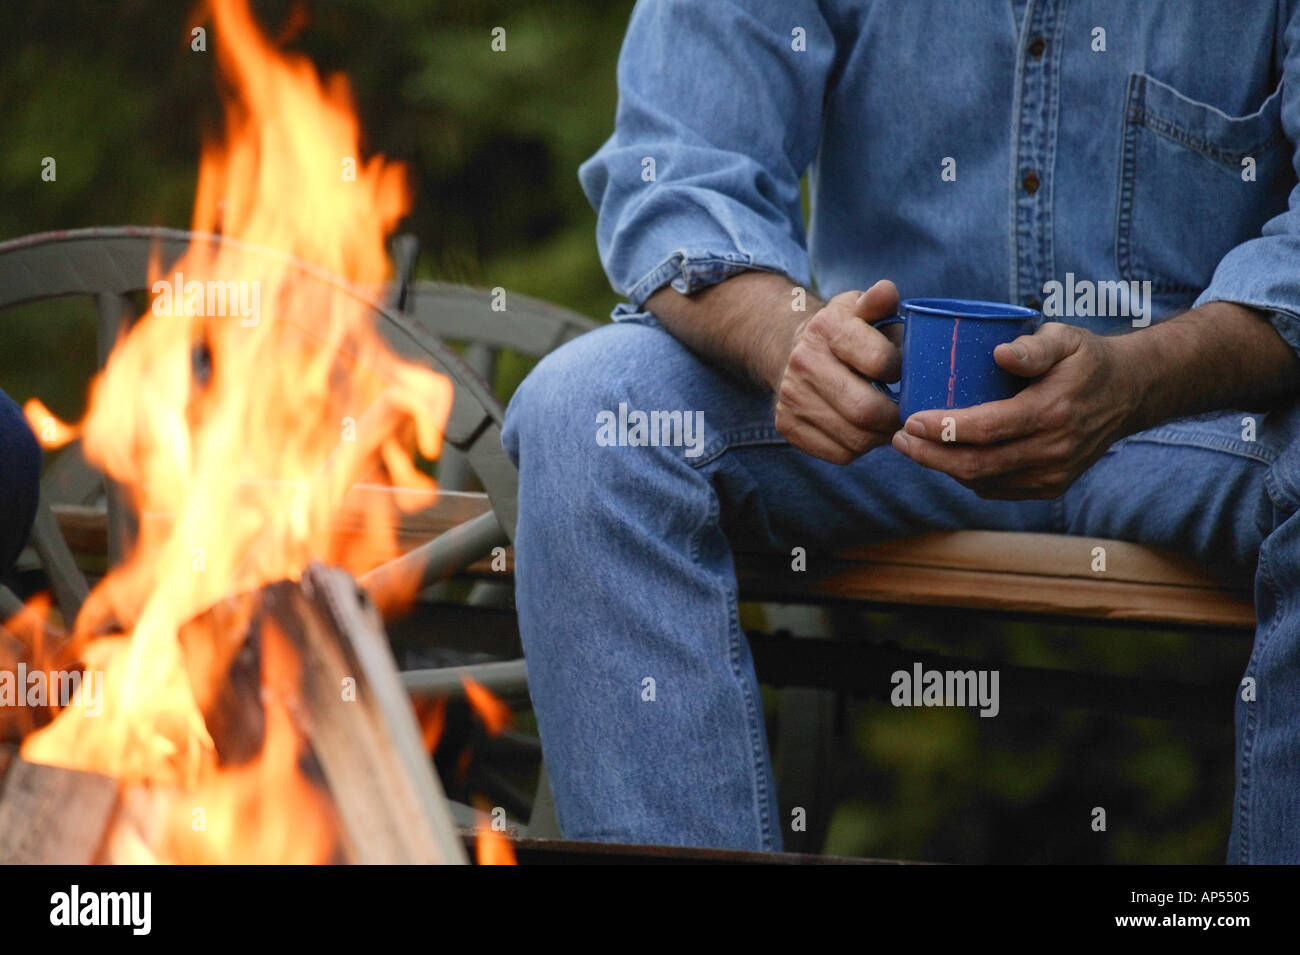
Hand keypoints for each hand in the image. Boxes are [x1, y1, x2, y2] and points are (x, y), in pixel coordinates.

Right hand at [773, 280, 904, 463]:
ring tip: (888, 422)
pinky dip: (860, 448)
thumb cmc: (846, 332)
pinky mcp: (786, 425)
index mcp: (826, 327)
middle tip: (907, 412)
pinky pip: (839, 454)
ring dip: (880, 436)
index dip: (901, 373)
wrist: (794, 352)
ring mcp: (791, 396)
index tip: (904, 373)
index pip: (879, 361)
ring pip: (855, 439)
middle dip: (895, 416)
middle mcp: (802, 361)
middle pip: (865, 410)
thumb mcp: (862, 309)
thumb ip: (879, 302)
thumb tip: (886, 292)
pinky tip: (864, 430)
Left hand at [890, 322, 1142, 498]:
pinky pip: (997, 488)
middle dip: (930, 455)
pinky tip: (945, 458)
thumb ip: (1034, 346)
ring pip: (983, 482)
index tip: (910, 420)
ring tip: (913, 447)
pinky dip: (966, 476)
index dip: (944, 429)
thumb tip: (1000, 352)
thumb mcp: (1066, 338)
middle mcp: (1053, 450)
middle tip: (899, 439)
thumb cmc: (1086, 359)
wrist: (1129, 394)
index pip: (987, 429)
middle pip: (977, 464)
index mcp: (1052, 412)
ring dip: (943, 468)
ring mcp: (1053, 474)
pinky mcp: (1050, 486)